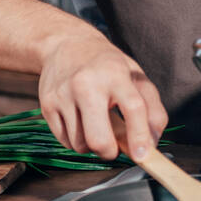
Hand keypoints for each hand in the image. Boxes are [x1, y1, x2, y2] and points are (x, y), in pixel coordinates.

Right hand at [37, 34, 167, 161]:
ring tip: (96, 126)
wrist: (66, 44)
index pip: (133, 108)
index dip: (140, 136)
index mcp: (115, 73)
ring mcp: (63, 95)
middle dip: (110, 151)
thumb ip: (152, 107)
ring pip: (80, 144)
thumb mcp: (135, 76)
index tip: (143, 156)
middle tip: (115, 145)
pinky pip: (65, 141)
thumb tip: (153, 141)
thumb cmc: (106, 64)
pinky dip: (76, 140)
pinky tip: (81, 122)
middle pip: (98, 139)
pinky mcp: (47, 104)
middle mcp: (87, 84)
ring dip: (92, 145)